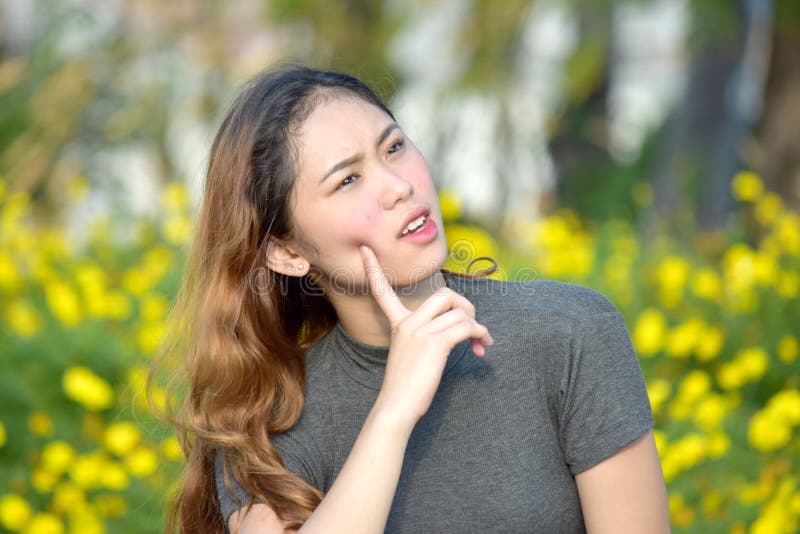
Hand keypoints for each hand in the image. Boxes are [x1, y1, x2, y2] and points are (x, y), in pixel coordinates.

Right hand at [359, 245, 493, 426]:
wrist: (397, 406)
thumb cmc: (406, 387)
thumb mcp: (409, 354)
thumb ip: (423, 336)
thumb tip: (454, 329)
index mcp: (399, 324)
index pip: (383, 291)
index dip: (373, 270)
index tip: (364, 250)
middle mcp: (408, 323)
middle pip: (444, 294)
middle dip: (466, 307)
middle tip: (472, 326)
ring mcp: (420, 332)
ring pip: (460, 313)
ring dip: (478, 327)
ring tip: (481, 343)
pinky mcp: (435, 344)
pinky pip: (466, 327)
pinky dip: (480, 334)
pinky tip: (480, 347)